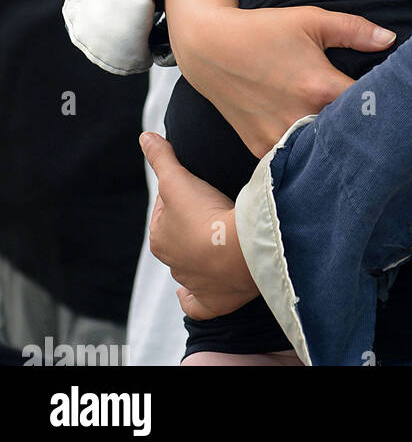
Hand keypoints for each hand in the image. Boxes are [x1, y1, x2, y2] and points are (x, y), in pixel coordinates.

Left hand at [141, 133, 257, 320]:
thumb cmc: (205, 214)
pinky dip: (196, 298)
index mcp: (159, 238)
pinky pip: (199, 304)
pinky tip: (196, 292)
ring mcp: (194, 285)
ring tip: (219, 240)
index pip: (166, 211)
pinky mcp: (214, 302)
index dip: (182, 195)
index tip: (199, 186)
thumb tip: (144, 137)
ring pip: (192, 269)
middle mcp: (173, 265)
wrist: (238, 251)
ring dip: (200, 256)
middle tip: (213, 209)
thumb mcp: (178, 179)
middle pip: (180, 239)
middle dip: (192, 226)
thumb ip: (162, 158)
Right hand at [166, 0, 396, 156]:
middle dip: (363, 132)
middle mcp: (300, 118)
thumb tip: (390, 38)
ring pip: (320, 154)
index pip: (367, 107)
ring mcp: (278, 138)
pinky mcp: (260, 149)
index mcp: (319, 87)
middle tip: (380, 127)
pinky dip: (307, 156)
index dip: (387, 105)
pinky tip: (319, 149)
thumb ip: (354, 30)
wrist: (209, 49)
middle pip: (347, 137)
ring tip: (352, 141)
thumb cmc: (262, 31)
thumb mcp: (311, 20)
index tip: (399, 103)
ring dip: (336, 147)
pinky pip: (293, 160)